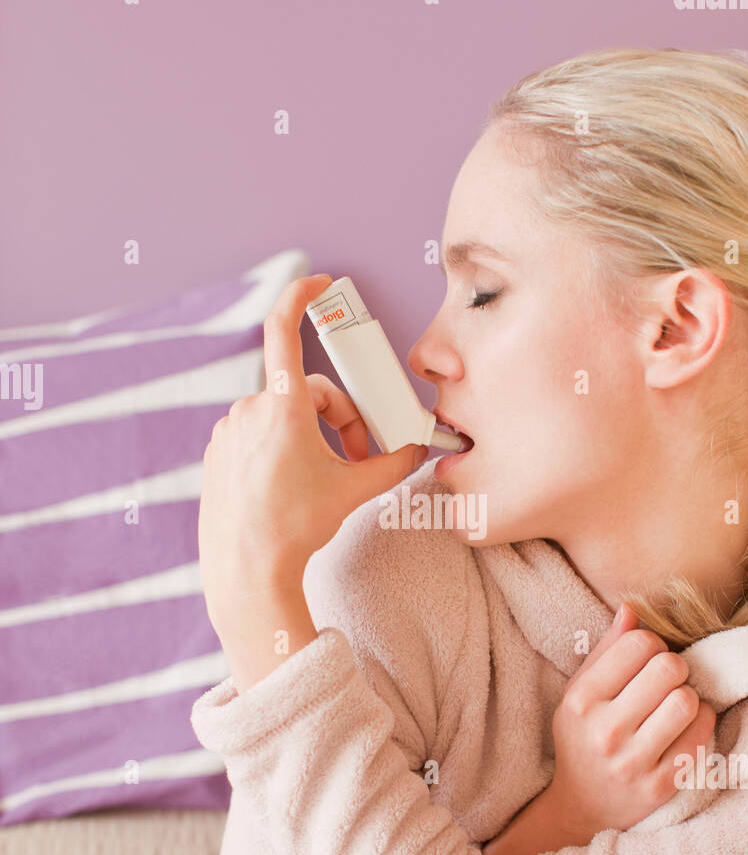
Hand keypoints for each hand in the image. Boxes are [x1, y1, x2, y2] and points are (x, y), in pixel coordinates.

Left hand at [198, 272, 427, 643]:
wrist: (246, 571)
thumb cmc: (297, 527)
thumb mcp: (354, 491)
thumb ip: (393, 464)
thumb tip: (421, 449)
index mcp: (283, 408)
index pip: (284, 328)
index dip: (300, 296)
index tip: (318, 284)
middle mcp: (250, 410)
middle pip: (309, 394)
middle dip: (342, 419)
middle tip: (360, 457)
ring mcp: (229, 431)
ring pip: (283, 415)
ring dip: (311, 435)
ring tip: (324, 478)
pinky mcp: (218, 452)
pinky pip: (258, 434)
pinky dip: (282, 448)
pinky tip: (290, 484)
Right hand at [544, 604, 716, 843]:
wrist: (582, 808)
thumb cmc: (584, 737)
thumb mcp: (581, 692)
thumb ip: (607, 649)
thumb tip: (633, 607)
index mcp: (581, 700)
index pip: (639, 644)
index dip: (653, 644)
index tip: (647, 661)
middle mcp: (604, 731)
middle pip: (669, 667)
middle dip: (674, 668)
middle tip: (666, 682)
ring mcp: (633, 762)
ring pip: (688, 701)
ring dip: (689, 698)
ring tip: (675, 705)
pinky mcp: (660, 786)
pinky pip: (702, 736)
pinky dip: (702, 724)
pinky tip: (686, 727)